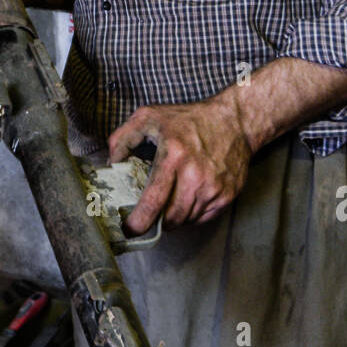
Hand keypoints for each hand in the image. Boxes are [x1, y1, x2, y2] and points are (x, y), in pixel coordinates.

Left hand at [107, 95, 252, 233]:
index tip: (129, 229)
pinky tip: (188, 197)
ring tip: (170, 200)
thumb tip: (112, 164)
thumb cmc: (190, 119)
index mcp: (174, 155)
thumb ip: (123, 138)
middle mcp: (196, 174)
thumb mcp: (149, 116)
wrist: (235, 121)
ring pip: (187, 220)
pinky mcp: (228, 194)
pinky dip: (192, 214)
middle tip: (148, 216)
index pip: (153, 200)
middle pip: (171, 217)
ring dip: (174, 217)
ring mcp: (214, 187)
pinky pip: (203, 218)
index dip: (139, 222)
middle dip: (156, 222)